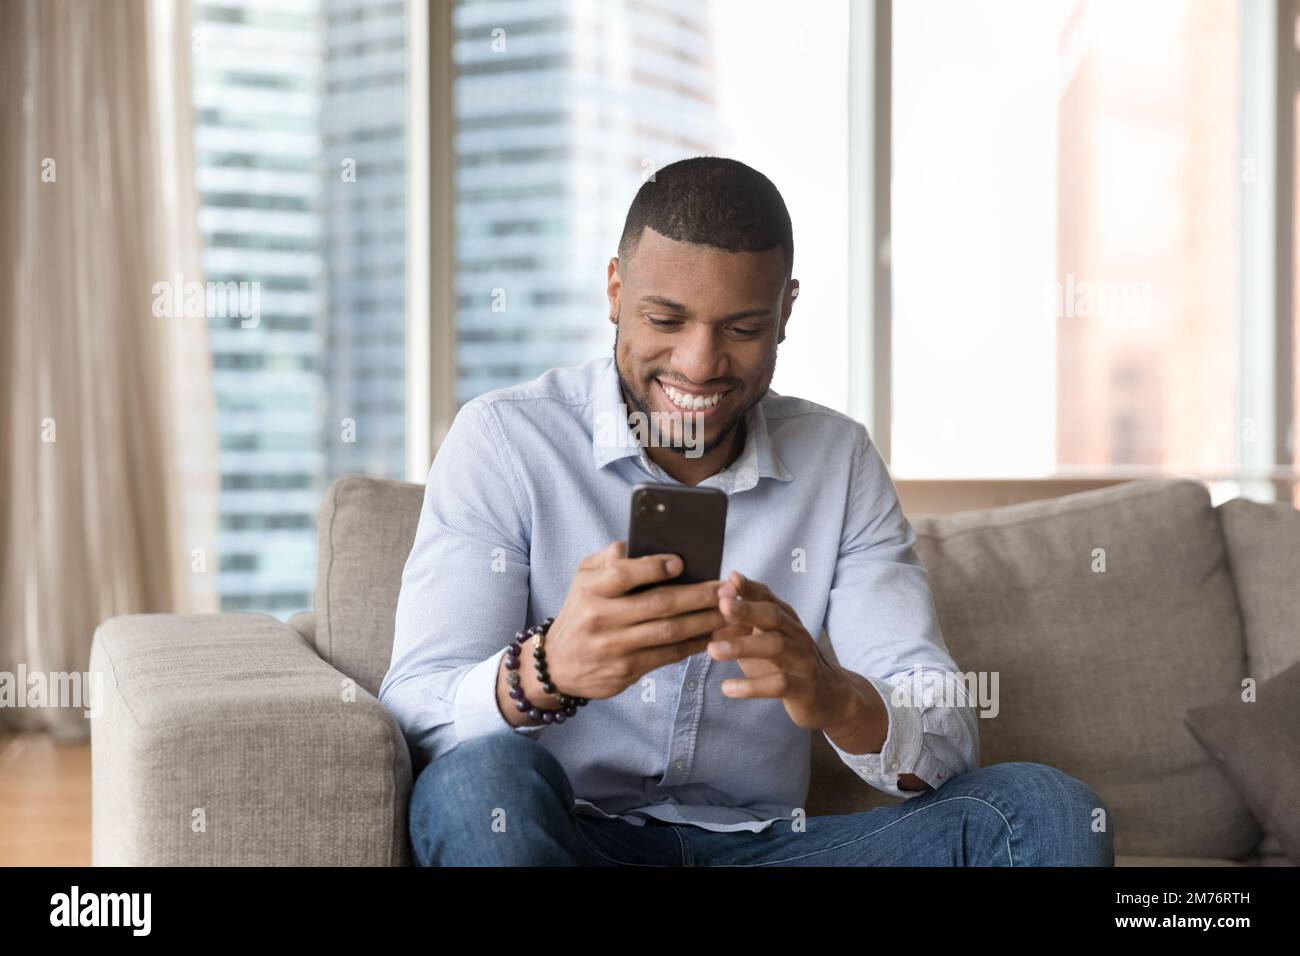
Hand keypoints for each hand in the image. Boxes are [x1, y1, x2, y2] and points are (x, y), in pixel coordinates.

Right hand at [537, 541, 725, 702]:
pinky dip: (693, 645)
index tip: (681, 562)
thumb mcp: (582, 578)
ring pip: (668, 632)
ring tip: (729, 611)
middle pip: (657, 604)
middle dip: (697, 595)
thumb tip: (639, 543)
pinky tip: (711, 635)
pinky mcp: (626, 670)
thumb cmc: (580, 611)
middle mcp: (602, 618)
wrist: (557, 664)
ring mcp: (614, 647)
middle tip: (726, 588)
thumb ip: (608, 558)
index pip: (623, 575)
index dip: (653, 568)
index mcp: (591, 590)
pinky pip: (667, 656)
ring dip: (704, 621)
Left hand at [707, 571, 852, 731]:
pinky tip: (727, 688)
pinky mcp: (804, 689)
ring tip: (712, 650)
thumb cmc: (788, 664)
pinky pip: (779, 684)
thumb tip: (711, 613)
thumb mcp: (766, 640)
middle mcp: (796, 635)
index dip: (749, 588)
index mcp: (786, 619)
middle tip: (721, 605)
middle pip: (773, 616)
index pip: (768, 598)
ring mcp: (802, 661)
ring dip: (742, 646)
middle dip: (746, 609)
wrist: (830, 696)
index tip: (727, 581)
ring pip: (775, 647)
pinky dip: (752, 687)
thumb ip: (743, 626)